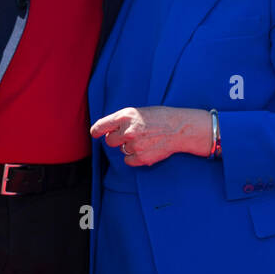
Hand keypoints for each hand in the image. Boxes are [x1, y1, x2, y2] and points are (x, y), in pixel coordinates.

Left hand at [90, 106, 210, 166]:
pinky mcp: (141, 158)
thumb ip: (122, 120)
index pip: (102, 125)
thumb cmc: (160, 117)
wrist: (179, 128)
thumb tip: (108, 131)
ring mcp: (134, 145)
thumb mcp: (139, 112)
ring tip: (145, 140)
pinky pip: (129, 161)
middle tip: (130, 136)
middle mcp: (128, 131)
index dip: (96, 131)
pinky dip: (135, 157)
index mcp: (125, 116)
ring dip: (129, 147)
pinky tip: (147, 149)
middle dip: (117, 140)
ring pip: (122, 151)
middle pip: (110, 141)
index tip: (95, 134)